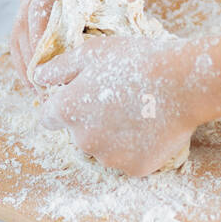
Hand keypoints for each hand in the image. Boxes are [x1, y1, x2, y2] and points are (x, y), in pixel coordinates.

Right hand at [9, 0, 141, 84]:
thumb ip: (114, 13)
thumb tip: (100, 50)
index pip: (39, 6)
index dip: (39, 39)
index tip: (46, 66)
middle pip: (23, 19)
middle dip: (29, 56)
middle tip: (39, 86)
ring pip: (17, 26)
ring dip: (23, 58)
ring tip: (34, 87)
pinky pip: (21, 26)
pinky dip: (26, 50)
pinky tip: (34, 73)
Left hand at [34, 33, 206, 176]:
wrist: (182, 82)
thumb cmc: (136, 60)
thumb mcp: (92, 52)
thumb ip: (59, 67)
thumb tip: (38, 77)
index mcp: (67, 111)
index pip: (49, 117)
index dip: (64, 104)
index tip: (82, 95)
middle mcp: (83, 140)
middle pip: (79, 134)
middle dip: (91, 120)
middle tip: (118, 98)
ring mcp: (109, 158)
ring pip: (104, 148)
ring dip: (114, 135)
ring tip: (138, 110)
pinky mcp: (135, 169)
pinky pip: (129, 159)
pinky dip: (136, 148)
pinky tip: (151, 126)